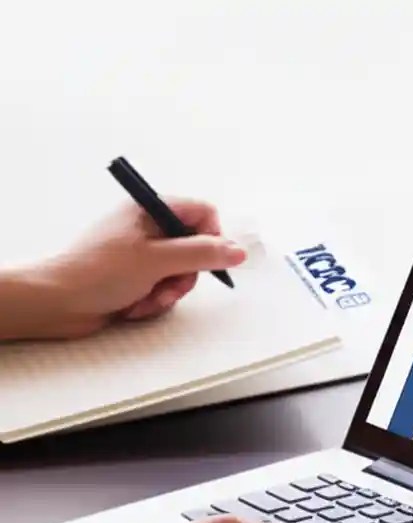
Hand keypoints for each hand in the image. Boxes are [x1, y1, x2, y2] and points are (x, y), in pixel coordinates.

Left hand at [15, 199, 245, 338]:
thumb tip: (238, 251)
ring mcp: (142, 253)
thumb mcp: (157, 260)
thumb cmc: (96, 272)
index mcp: (149, 210)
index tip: (209, 260)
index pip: (202, 213)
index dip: (213, 237)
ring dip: (169, 292)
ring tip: (147, 298)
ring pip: (182, 272)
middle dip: (186, 274)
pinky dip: (155, 300)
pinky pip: (164, 287)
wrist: (55, 302)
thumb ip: (202, 253)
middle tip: (169, 284)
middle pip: (195, 248)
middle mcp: (147, 228)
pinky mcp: (136, 276)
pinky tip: (135, 305)